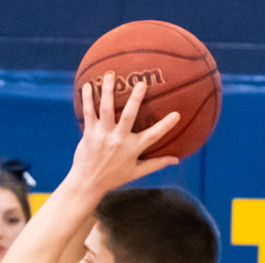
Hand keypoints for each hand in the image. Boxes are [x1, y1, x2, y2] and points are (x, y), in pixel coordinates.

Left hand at [70, 72, 181, 194]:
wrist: (87, 184)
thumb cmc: (113, 178)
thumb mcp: (136, 172)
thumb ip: (156, 164)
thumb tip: (176, 160)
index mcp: (132, 149)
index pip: (153, 136)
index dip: (165, 125)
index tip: (177, 114)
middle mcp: (118, 140)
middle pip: (128, 116)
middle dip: (135, 99)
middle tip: (141, 83)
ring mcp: (103, 135)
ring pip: (105, 109)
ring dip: (107, 91)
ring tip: (110, 75)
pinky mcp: (89, 133)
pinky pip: (88, 113)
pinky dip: (87, 99)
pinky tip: (87, 84)